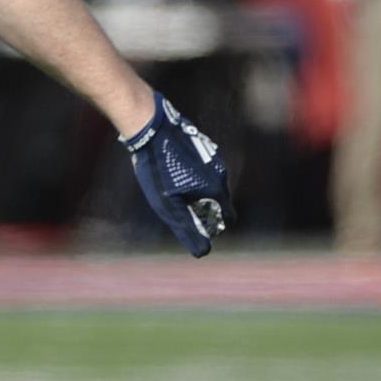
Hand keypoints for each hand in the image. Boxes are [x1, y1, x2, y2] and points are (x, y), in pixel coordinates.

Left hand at [120, 93, 230, 255]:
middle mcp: (221, 173)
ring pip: (212, 184)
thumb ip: (188, 230)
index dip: (213, 226)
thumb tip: (203, 253)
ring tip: (172, 187)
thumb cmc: (158, 169)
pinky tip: (172, 171)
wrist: (151, 128)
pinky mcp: (204, 147)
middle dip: (204, 209)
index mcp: (217, 190)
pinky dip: (193, 176)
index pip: (229, 218)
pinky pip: (204, 169)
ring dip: (197, 191)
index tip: (194, 223)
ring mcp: (214, 158)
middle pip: (220, 202)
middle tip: (177, 205)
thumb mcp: (169, 206)